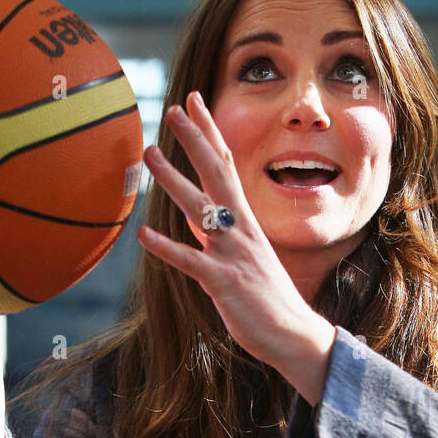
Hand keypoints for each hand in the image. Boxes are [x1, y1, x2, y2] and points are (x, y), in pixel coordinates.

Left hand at [136, 91, 320, 368]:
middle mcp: (240, 230)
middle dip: (194, 139)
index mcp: (244, 221)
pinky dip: (167, 247)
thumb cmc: (266, 299)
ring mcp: (232, 254)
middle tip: (172, 108)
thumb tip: (194, 218)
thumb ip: (218, 234)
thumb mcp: (244, 257)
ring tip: (149, 154)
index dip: (209, 132)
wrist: (293, 335)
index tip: (193, 102)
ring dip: (173, 179)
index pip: (226, 165)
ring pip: (199, 209)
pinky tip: (143, 235)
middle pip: (216, 174)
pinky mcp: (223, 282)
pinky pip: (191, 261)